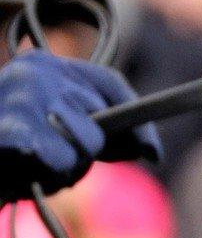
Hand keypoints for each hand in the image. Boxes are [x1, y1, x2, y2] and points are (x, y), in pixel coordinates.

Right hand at [0, 51, 160, 201]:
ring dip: (68, 164)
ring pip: (86, 143)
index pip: (110, 84)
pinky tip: (25, 167)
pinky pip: (59, 158)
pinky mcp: (11, 127)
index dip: (138, 119)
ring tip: (35, 161)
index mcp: (45, 65)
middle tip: (53, 155)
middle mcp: (35, 72)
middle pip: (101, 118)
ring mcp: (21, 96)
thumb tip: (148, 149)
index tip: (152, 152)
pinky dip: (50, 171)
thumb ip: (99, 132)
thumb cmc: (11, 151)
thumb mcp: (55, 131)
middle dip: (89, 149)